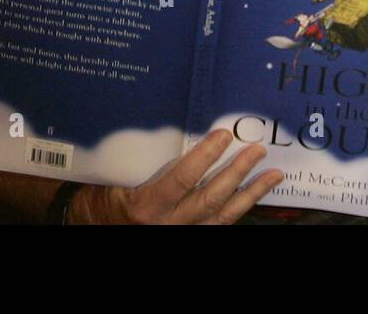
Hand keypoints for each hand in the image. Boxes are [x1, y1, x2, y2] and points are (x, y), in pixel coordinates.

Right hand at [70, 130, 281, 223]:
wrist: (94, 228)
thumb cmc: (101, 200)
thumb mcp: (113, 178)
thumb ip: (141, 160)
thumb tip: (169, 128)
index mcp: (146, 207)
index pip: (182, 180)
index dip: (204, 157)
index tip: (222, 135)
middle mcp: (168, 225)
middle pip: (210, 199)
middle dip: (237, 173)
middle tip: (256, 150)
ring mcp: (181, 235)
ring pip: (223, 216)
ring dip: (250, 194)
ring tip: (273, 175)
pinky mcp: (190, 238)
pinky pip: (220, 225)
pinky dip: (240, 209)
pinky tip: (255, 194)